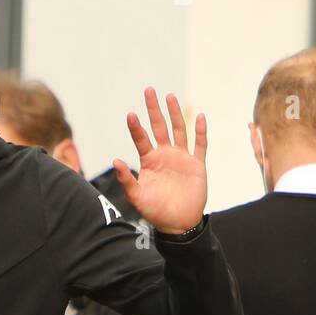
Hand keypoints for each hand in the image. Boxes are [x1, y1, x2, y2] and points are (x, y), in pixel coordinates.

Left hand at [114, 89, 206, 234]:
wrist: (178, 223)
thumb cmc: (155, 211)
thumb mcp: (137, 197)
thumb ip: (126, 179)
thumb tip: (114, 160)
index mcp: (149, 161)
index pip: (141, 139)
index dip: (136, 127)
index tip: (131, 113)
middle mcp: (165, 155)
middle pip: (159, 127)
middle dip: (154, 109)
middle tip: (148, 90)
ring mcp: (181, 158)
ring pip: (179, 130)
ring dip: (175, 114)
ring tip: (170, 97)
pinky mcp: (197, 164)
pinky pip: (200, 145)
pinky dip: (201, 132)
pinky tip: (199, 117)